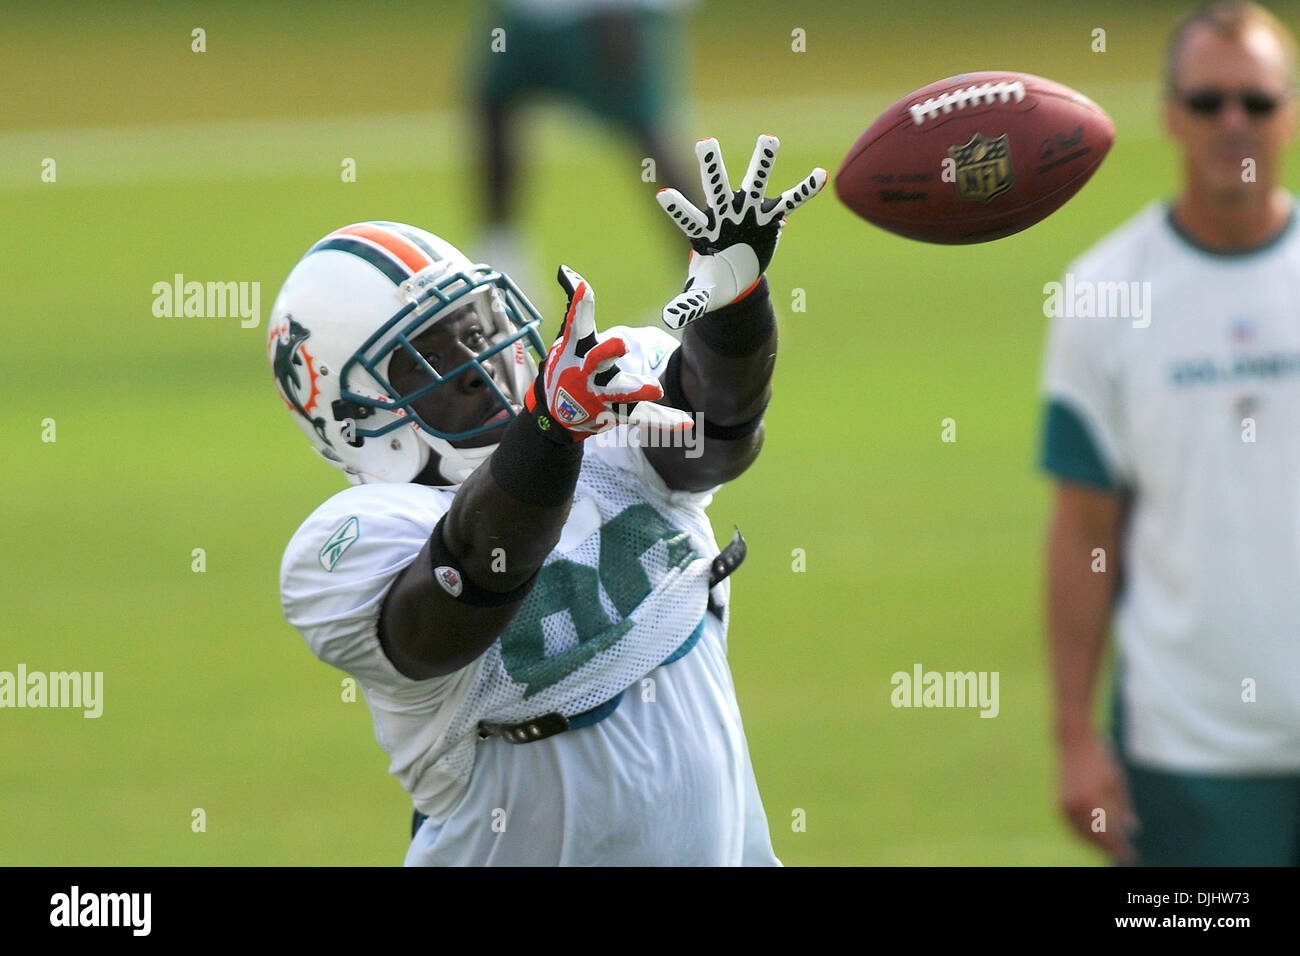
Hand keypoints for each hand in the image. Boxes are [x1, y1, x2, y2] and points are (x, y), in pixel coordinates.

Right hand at [524, 265, 693, 441]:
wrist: (556, 415)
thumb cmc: (567, 368)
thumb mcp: (569, 340)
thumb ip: (578, 309)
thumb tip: (569, 271)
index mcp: (577, 352)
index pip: (577, 324)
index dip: (580, 305)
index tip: (581, 285)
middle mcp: (587, 374)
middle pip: (596, 362)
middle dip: (608, 352)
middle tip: (622, 343)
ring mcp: (601, 397)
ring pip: (620, 394)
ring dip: (637, 390)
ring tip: (656, 388)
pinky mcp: (617, 414)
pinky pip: (644, 417)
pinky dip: (664, 420)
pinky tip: (687, 422)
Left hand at [655, 134, 826, 328]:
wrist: (736, 276)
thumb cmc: (716, 280)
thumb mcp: (703, 296)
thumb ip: (688, 305)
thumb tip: (668, 320)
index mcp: (704, 232)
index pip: (687, 219)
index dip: (677, 209)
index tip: (662, 195)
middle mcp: (724, 214)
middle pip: (716, 187)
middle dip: (712, 166)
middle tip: (705, 143)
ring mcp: (748, 212)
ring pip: (755, 182)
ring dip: (762, 162)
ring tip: (769, 139)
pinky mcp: (769, 217)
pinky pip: (790, 201)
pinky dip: (804, 189)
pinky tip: (821, 174)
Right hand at [1058, 734, 1139, 862]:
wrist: (1074, 742)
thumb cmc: (1100, 759)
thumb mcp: (1118, 782)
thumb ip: (1124, 807)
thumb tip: (1131, 830)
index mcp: (1091, 799)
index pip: (1106, 833)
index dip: (1118, 847)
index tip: (1129, 855)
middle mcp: (1074, 804)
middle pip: (1092, 836)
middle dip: (1107, 847)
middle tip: (1122, 853)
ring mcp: (1064, 804)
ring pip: (1079, 833)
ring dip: (1094, 843)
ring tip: (1109, 847)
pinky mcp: (1059, 801)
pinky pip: (1071, 825)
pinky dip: (1082, 833)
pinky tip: (1093, 836)